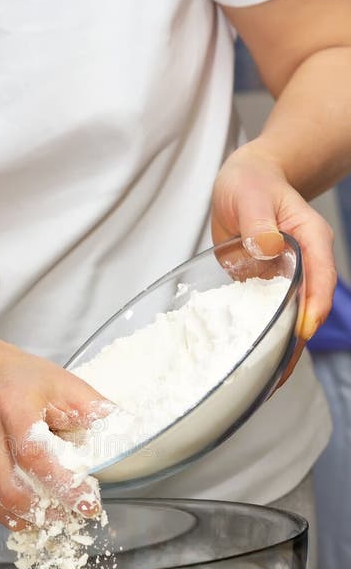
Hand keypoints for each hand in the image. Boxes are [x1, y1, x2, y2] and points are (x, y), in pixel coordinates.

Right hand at [0, 337, 109, 529]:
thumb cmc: (23, 380)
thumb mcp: (63, 383)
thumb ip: (94, 409)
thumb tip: (129, 431)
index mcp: (12, 406)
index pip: (35, 455)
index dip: (63, 485)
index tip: (89, 503)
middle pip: (13, 489)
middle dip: (49, 511)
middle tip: (76, 513)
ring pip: (2, 504)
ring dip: (35, 518)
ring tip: (60, 513)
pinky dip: (16, 516)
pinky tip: (36, 510)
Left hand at [212, 140, 336, 374]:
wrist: (246, 184)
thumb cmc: (251, 184)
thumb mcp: (252, 194)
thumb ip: (259, 221)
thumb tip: (269, 245)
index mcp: (310, 240)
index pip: (321, 278)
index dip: (314, 306)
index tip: (302, 331)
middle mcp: (305, 265)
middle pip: (308, 310)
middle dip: (296, 344)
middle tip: (276, 377)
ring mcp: (287, 281)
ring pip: (289, 321)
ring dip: (279, 351)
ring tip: (261, 384)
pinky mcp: (268, 291)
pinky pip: (269, 319)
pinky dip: (261, 342)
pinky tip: (247, 366)